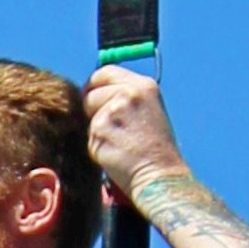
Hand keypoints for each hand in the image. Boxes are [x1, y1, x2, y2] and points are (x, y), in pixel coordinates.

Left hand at [85, 67, 184, 203]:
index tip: (92, 96)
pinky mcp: (99, 130)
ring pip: (88, 116)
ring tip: (121, 143)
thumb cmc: (156, 148)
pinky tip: (116, 153)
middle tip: (111, 128)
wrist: (160, 175)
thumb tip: (93, 92)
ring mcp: (112, 111)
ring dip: (97, 130)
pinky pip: (89, 136)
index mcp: (143, 86)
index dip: (94, 85)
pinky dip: (97, 146)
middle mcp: (128, 94)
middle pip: (90, 93)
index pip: (105, 72)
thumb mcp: (148, 110)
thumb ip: (124, 97)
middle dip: (92, 109)